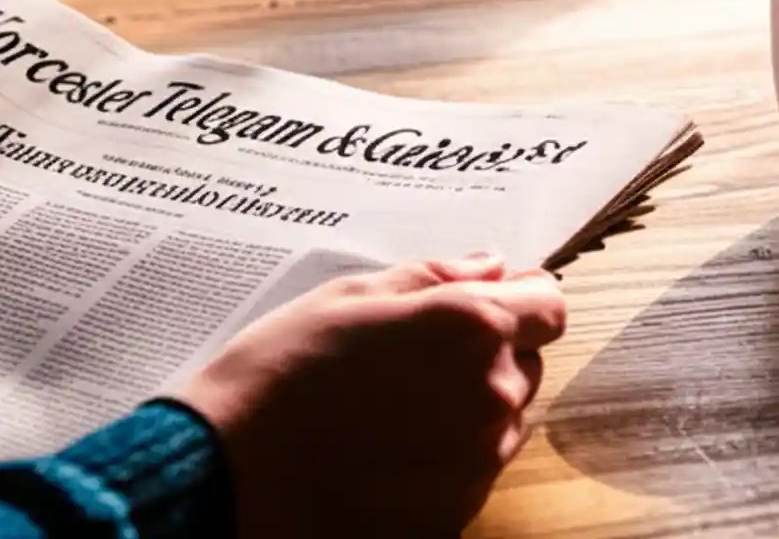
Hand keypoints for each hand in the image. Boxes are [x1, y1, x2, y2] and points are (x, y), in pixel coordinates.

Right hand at [175, 255, 565, 536]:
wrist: (230, 473)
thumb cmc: (281, 373)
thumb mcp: (350, 294)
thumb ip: (434, 276)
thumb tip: (491, 268)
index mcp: (472, 327)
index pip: (548, 306)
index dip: (521, 298)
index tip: (487, 300)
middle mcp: (491, 394)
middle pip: (524, 362)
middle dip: (487, 352)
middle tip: (413, 354)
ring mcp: (478, 460)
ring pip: (502, 418)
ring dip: (468, 405)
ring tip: (390, 405)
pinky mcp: (457, 511)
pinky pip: (474, 468)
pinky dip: (447, 454)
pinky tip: (386, 446)